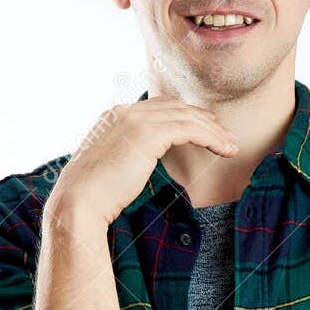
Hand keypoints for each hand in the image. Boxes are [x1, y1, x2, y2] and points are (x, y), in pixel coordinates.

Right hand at [47, 72, 237, 227]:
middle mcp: (125, 112)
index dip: (184, 115)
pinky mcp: (148, 134)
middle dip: (204, 120)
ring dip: (214, 131)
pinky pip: (190, 129)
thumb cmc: (91, 195)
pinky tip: (224, 149)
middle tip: (225, 134)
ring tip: (231, 146)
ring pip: (187, 117)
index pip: (158, 108)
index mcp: (113, 116)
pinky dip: (211, 137)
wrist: (78, 201)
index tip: (205, 126)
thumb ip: (124, 156)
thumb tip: (134, 165)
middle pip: (175, 108)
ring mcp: (135, 119)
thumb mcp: (107, 167)